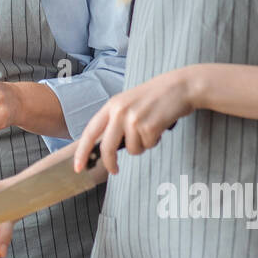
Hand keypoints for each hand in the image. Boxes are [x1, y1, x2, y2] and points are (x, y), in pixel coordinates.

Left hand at [73, 67, 196, 174]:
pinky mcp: (149, 126)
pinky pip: (148, 146)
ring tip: (151, 128)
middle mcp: (119, 111)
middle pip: (107, 147)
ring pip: (133, 149)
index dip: (81, 151)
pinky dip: (155, 141)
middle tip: (115, 170)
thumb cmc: (155, 97)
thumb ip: (116, 120)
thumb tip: (106, 147)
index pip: (90, 131)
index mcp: (112, 105)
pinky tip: (160, 126)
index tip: (77, 167)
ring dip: (143, 145)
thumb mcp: (129, 103)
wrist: (180, 86)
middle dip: (110, 163)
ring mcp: (134, 118)